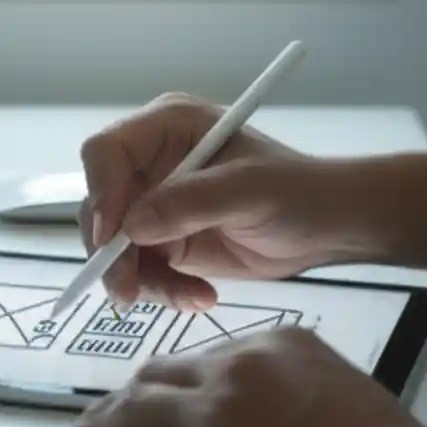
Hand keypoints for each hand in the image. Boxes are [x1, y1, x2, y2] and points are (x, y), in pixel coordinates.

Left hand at [68, 328, 426, 426]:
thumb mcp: (343, 387)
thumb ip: (294, 380)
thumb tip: (264, 399)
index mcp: (272, 343)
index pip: (202, 357)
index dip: (170, 378)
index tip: (154, 390)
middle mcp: (232, 370)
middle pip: (157, 377)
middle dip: (126, 395)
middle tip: (104, 409)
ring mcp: (208, 416)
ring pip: (134, 412)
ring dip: (101, 424)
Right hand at [78, 93, 364, 309]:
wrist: (327, 228)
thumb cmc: (299, 192)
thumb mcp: (251, 190)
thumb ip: (192, 201)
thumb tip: (131, 226)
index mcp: (165, 128)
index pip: (105, 152)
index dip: (100, 193)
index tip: (111, 238)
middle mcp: (149, 163)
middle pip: (99, 205)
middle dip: (112, 252)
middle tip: (129, 291)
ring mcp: (153, 204)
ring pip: (113, 248)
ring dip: (140, 280)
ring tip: (190, 299)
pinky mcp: (162, 242)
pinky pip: (140, 271)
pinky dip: (163, 290)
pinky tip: (202, 297)